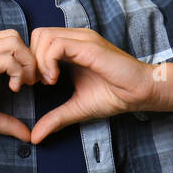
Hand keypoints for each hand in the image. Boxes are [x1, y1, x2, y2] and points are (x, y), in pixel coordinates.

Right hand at [0, 30, 38, 140]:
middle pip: (14, 35)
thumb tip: (26, 135)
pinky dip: (17, 73)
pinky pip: (7, 59)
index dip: (22, 58)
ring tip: (20, 85)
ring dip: (25, 63)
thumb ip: (4, 121)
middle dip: (28, 58)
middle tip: (28, 82)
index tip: (25, 81)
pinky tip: (12, 89)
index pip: (7, 39)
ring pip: (13, 42)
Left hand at [28, 27, 156, 143]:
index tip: (35, 84)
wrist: (141, 92)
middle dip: (31, 59)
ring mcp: (83, 39)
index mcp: (72, 48)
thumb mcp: (77, 108)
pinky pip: (57, 44)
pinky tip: (55, 79)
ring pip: (44, 36)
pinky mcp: (89, 46)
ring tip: (48, 81)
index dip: (32, 61)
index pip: (39, 40)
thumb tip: (35, 137)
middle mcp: (76, 39)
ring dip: (39, 60)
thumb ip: (55, 118)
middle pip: (37, 34)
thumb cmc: (114, 96)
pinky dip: (49, 61)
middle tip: (37, 82)